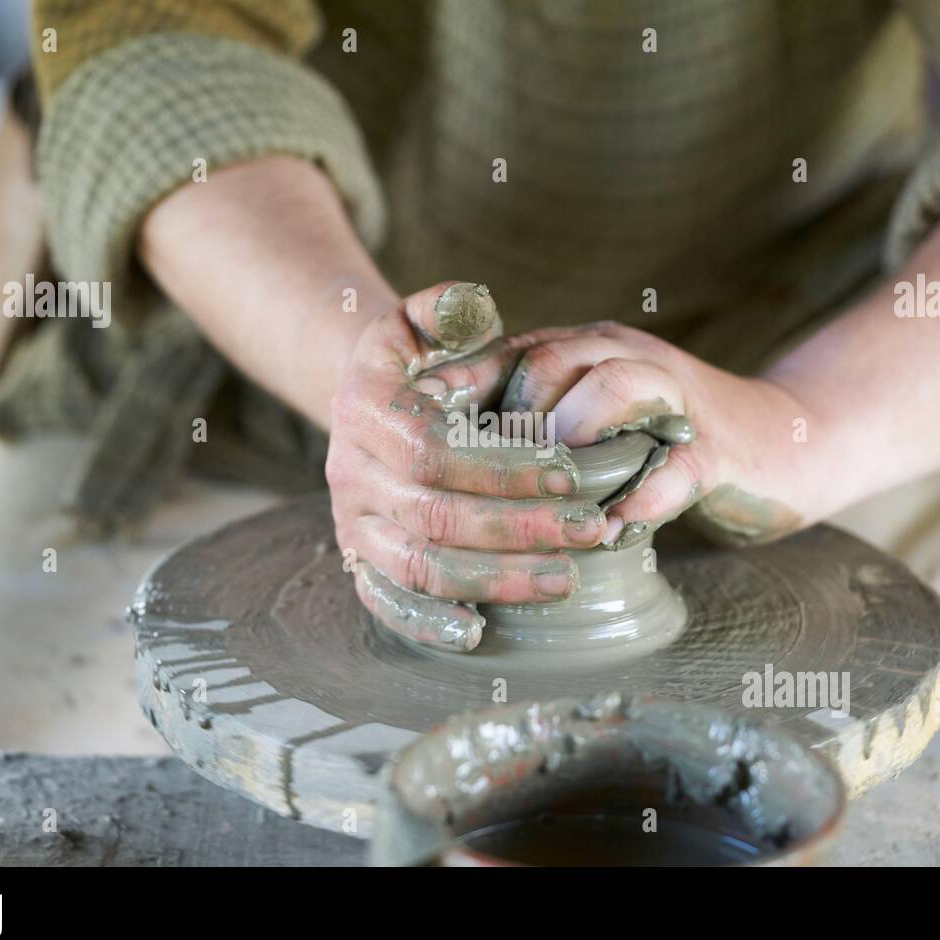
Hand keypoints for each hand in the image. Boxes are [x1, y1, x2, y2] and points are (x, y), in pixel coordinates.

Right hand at [326, 282, 609, 652]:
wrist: (362, 415)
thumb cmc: (411, 370)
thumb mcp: (413, 323)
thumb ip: (444, 310)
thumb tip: (474, 305)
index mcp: (366, 411)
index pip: (435, 448)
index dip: (505, 466)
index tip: (570, 473)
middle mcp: (349, 473)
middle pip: (436, 515)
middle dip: (520, 527)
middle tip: (590, 529)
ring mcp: (352, 525)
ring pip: (421, 566)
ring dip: (497, 579)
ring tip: (567, 576)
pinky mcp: (359, 563)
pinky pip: (389, 603)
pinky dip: (431, 623)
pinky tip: (482, 633)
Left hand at [424, 320, 821, 548]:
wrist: (784, 443)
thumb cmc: (668, 437)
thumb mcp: (595, 417)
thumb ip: (536, 425)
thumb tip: (450, 464)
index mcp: (587, 351)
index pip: (508, 351)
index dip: (456, 385)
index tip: (406, 420)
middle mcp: (625, 359)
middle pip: (545, 363)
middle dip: (498, 419)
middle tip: (459, 475)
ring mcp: (673, 400)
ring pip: (610, 390)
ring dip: (564, 439)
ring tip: (533, 492)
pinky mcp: (716, 450)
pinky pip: (673, 466)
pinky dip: (638, 498)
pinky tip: (607, 531)